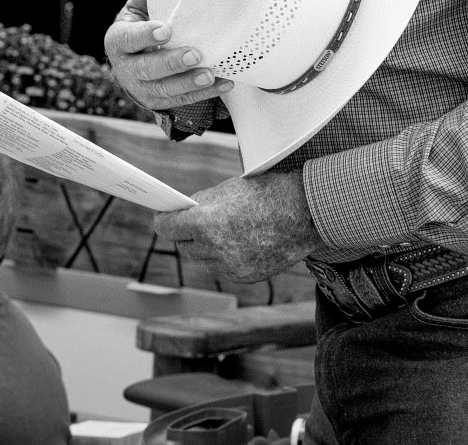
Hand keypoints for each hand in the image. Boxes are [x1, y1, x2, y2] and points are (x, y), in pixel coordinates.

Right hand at [104, 0, 231, 110]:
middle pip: (147, 69)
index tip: (166, 30)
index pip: (129, 39)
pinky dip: (204, 93)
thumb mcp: (136, 10)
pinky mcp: (158, 101)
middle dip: (171, 63)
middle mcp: (126, 68)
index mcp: (118, 41)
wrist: (132, 64)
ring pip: (165, 89)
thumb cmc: (138, 30)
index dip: (145, 36)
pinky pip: (182, 100)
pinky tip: (223, 83)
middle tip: (194, 54)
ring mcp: (142, 88)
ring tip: (210, 74)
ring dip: (189, 83)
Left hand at [154, 170, 325, 283]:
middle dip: (183, 234)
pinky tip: (232, 243)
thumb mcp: (227, 190)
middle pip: (183, 246)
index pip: (167, 228)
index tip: (161, 217)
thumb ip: (200, 204)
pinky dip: (222, 257)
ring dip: (202, 247)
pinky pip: (222, 268)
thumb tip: (181, 212)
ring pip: (202, 260)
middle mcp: (214, 249)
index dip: (162, 221)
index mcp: (205, 223)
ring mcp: (230, 267)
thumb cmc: (266, 192)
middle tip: (185, 223)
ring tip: (211, 232)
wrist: (307, 212)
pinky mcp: (244, 277)